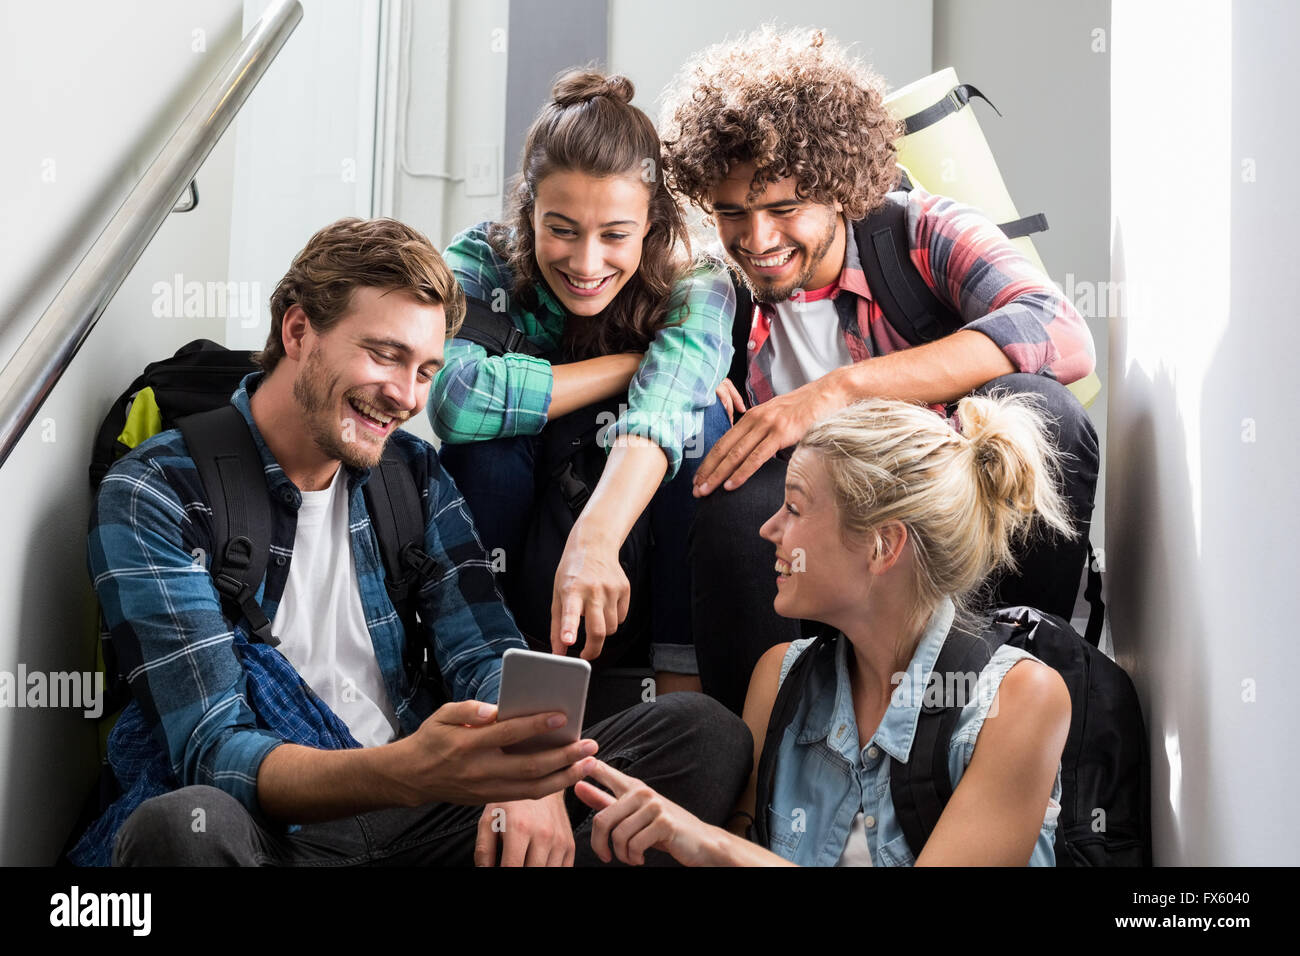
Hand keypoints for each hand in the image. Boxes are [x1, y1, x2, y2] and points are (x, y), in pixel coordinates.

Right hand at [398, 699, 597, 805]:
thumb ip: (468, 710)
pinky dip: (550, 788)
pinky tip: (568, 775)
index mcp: (468, 744)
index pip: (508, 734)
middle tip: (590, 745)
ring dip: (564, 777)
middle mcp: (480, 769)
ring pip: (532, 788)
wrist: (411, 777)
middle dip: (563, 757)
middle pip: (528, 767)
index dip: (535, 726)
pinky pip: (525, 796)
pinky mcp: (489, 799)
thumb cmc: (431, 740)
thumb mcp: (442, 715)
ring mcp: (486, 788)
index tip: (561, 717)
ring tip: (588, 764)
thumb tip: (493, 709)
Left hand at [476, 791, 574, 866]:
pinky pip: (564, 870)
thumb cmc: (512, 800)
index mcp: (520, 828)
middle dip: (519, 874)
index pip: (511, 867)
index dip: (502, 875)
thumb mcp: (489, 818)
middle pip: (532, 873)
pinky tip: (537, 863)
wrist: (542, 778)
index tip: (497, 870)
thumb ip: (484, 849)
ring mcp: (560, 840)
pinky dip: (551, 870)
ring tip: (522, 862)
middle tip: (511, 864)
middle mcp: (543, 835)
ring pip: (549, 873)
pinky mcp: (570, 844)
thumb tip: (484, 871)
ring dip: (535, 872)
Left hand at [550, 524, 629, 659]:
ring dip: (602, 631)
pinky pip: (622, 618)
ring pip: (611, 628)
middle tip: (586, 655)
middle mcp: (593, 589)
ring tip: (594, 616)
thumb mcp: (558, 596)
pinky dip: (613, 619)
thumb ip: (557, 626)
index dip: (569, 628)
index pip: (570, 612)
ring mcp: (612, 589)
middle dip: (593, 649)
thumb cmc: (573, 573)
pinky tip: (605, 605)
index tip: (570, 641)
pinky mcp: (625, 589)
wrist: (594, 546)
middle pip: (598, 630)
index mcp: (572, 590)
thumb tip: (559, 652)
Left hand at [574, 759, 718, 865]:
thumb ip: (604, 801)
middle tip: (606, 857)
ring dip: (622, 855)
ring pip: (618, 836)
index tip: (575, 754)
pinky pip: (634, 845)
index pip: (605, 771)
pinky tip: (640, 858)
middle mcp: (642, 792)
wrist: (698, 843)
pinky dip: (634, 857)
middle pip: (602, 820)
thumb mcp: (631, 815)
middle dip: (600, 845)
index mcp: (632, 788)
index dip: (588, 766)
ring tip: (630, 857)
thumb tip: (577, 786)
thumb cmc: (662, 829)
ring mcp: (654, 805)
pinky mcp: (664, 822)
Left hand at [693, 371, 848, 495]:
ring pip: (735, 454)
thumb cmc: (807, 409)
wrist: (830, 393)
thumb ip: (765, 434)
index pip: (723, 442)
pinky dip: (741, 472)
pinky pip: (756, 457)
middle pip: (723, 449)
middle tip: (694, 490)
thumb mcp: (779, 419)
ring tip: (704, 491)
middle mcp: (754, 419)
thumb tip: (756, 454)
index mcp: (751, 416)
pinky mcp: (782, 433)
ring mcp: (767, 425)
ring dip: (717, 475)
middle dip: (706, 471)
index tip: (697, 478)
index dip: (708, 461)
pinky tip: (730, 484)